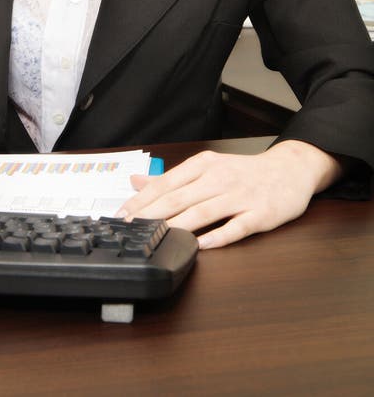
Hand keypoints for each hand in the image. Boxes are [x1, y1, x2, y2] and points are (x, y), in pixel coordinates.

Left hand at [117, 140, 343, 249]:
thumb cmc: (243, 172)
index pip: (165, 183)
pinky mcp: (259, 214)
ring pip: (203, 212)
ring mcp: (240, 196)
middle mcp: (219, 177)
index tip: (121, 216)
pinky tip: (201, 246)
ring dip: (178, 226)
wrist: (290, 170)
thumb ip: (170, 177)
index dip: (142, 201)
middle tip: (130, 230)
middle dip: (151, 214)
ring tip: (157, 238)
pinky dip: (217, 237)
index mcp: (203, 165)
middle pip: (179, 198)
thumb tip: (136, 182)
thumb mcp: (206, 167)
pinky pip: (235, 227)